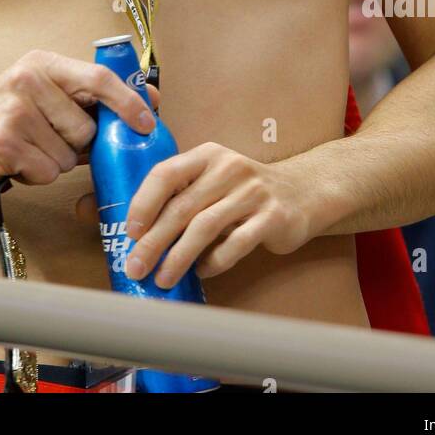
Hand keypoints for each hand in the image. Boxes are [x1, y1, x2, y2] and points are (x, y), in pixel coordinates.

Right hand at [0, 49, 155, 194]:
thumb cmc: (1, 119)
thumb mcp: (39, 94)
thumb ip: (85, 100)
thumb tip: (147, 103)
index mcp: (42, 63)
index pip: (98, 77)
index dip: (128, 101)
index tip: (147, 122)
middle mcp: (28, 81)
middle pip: (86, 128)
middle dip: (76, 145)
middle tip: (47, 140)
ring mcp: (14, 113)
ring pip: (67, 156)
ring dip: (53, 162)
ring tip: (26, 149)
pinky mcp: (4, 145)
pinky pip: (46, 173)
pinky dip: (35, 176)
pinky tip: (14, 163)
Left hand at [120, 142, 315, 287]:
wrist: (304, 191)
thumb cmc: (244, 190)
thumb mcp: (214, 179)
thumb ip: (181, 195)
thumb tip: (132, 230)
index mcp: (207, 155)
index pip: (166, 172)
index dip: (144, 202)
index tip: (130, 231)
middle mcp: (229, 168)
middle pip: (182, 206)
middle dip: (154, 241)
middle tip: (135, 267)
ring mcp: (252, 192)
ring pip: (206, 227)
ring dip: (179, 257)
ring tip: (162, 278)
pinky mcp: (272, 217)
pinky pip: (236, 244)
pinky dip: (214, 262)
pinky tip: (202, 272)